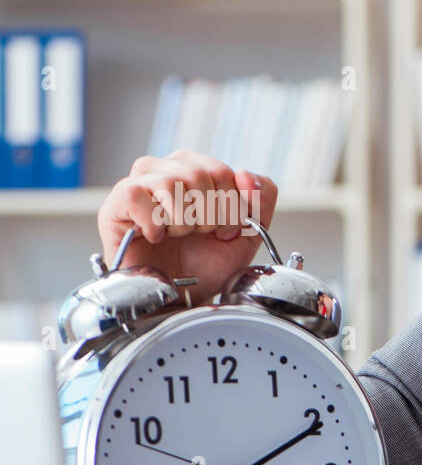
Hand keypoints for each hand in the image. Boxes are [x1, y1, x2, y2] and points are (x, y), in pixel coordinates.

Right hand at [97, 149, 277, 303]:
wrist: (181, 296)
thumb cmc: (207, 264)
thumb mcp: (249, 233)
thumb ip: (261, 200)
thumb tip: (246, 175)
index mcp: (199, 169)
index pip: (226, 173)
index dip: (231, 210)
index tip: (222, 231)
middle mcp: (167, 169)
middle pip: (201, 175)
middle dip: (209, 218)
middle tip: (198, 237)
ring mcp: (140, 183)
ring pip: (172, 183)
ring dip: (183, 223)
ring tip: (176, 236)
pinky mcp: (117, 202)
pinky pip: (137, 195)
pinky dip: (154, 224)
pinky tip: (155, 237)